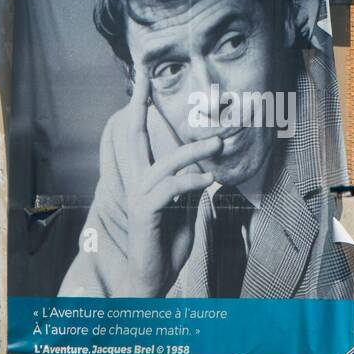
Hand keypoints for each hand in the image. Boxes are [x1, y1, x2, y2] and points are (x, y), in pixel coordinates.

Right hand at [120, 68, 220, 295]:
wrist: (150, 282)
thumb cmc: (166, 248)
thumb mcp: (186, 212)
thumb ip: (191, 189)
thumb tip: (206, 169)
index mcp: (145, 180)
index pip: (142, 137)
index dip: (141, 107)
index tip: (144, 78)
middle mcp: (137, 183)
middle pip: (134, 135)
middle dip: (138, 101)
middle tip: (142, 71)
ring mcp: (138, 197)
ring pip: (164, 163)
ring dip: (193, 151)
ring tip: (220, 143)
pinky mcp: (144, 213)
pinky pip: (170, 189)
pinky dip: (191, 181)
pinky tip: (210, 181)